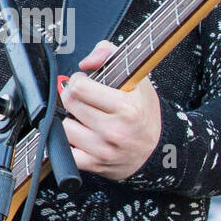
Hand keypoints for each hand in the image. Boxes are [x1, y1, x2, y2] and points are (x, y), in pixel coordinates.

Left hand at [58, 39, 160, 180]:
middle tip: (83, 99)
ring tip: (86, 119)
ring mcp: (103, 150)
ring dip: (71, 120)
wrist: (156, 150)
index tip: (85, 83)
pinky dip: (70, 143)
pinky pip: (66, 151)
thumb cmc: (144, 113)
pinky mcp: (94, 165)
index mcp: (126, 108)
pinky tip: (83, 136)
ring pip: (64, 126)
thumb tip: (87, 62)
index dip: (79, 80)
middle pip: (69, 103)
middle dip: (73, 96)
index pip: (80, 88)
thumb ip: (110, 55)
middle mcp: (114, 131)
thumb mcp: (137, 79)